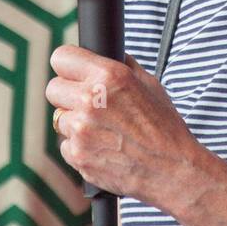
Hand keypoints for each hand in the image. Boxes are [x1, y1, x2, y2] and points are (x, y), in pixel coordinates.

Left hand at [46, 45, 206, 213]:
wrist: (173, 170)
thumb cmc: (165, 127)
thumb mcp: (149, 85)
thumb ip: (122, 66)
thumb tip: (103, 55)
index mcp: (108, 76)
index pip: (61, 57)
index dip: (67, 66)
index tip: (71, 73)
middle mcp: (90, 100)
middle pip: (53, 88)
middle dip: (68, 95)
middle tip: (88, 104)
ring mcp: (81, 130)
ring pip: (59, 118)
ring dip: (75, 123)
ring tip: (105, 131)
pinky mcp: (77, 155)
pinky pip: (66, 145)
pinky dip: (80, 148)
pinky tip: (104, 148)